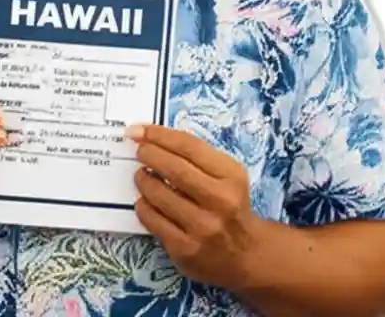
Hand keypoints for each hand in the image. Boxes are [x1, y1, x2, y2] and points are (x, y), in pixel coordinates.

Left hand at [128, 125, 263, 289]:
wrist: (245, 254)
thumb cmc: (230, 206)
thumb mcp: (228, 177)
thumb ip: (198, 158)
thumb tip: (154, 139)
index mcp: (232, 176)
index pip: (190, 147)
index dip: (160, 135)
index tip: (139, 130)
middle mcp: (220, 201)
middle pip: (174, 169)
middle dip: (149, 154)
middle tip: (139, 151)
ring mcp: (202, 227)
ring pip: (160, 195)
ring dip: (143, 180)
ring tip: (141, 175)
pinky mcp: (185, 248)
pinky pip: (153, 220)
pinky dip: (143, 206)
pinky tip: (145, 201)